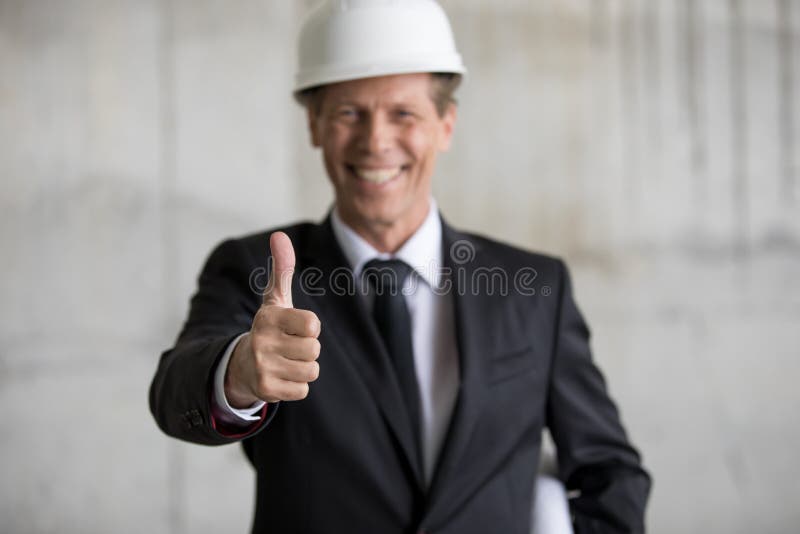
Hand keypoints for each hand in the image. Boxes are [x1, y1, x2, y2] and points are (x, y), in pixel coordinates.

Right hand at [225, 231, 321, 406]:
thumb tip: (279, 235)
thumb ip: (282, 269)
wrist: (240, 365)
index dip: (309, 328)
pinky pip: (302, 390)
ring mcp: (262, 367)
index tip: (294, 328)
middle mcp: (262, 341)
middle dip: (308, 350)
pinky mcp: (265, 390)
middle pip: (314, 350)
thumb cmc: (269, 329)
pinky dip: (296, 386)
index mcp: (268, 317)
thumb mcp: (274, 299)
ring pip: (311, 371)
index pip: (313, 325)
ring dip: (303, 368)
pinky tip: (281, 377)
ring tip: (285, 362)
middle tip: (289, 348)